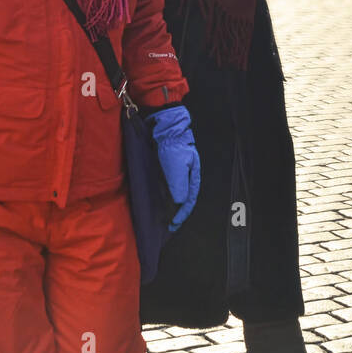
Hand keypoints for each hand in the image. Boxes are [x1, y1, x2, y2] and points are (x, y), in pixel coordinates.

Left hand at [145, 105, 200, 231]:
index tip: (173, 225)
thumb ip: (179, 187)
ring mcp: (177, 170)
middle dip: (176, 212)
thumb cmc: (173, 146)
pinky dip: (164, 195)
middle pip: (183, 198)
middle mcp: (186, 175)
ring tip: (162, 215)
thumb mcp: (177, 168)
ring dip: (170, 204)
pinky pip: (167, 185)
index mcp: (192, 176)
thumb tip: (179, 202)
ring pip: (175, 192)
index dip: (181, 214)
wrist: (164, 127)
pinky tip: (158, 199)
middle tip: (168, 224)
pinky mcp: (167, 166)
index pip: (189, 200)